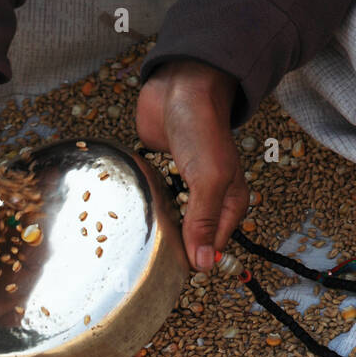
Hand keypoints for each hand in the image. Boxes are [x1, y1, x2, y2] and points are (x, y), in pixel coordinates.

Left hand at [135, 59, 248, 271]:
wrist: (179, 86)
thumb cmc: (202, 127)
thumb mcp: (209, 179)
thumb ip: (204, 220)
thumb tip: (203, 265)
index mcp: (229, 205)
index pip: (211, 249)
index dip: (191, 261)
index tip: (167, 271)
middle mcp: (207, 200)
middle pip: (188, 238)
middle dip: (170, 247)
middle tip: (144, 258)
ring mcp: (182, 188)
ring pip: (167, 222)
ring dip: (153, 227)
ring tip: (131, 239)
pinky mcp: (160, 176)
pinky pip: (150, 201)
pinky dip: (141, 206)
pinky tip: (127, 213)